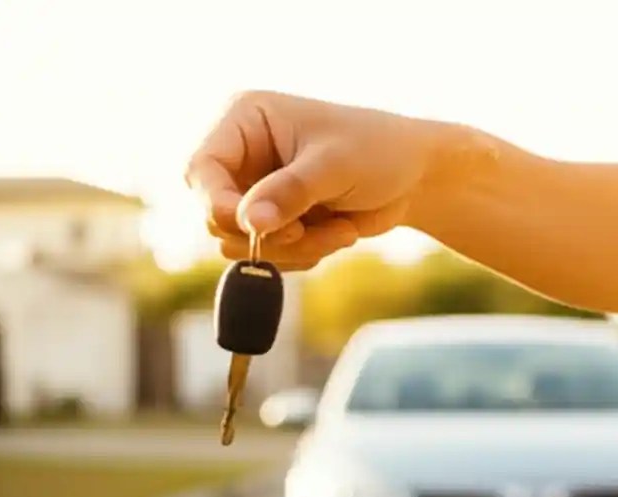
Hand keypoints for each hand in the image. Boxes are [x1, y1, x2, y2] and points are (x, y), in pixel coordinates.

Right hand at [184, 91, 444, 269]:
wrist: (416, 176)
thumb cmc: (380, 151)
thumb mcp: (335, 166)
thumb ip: (290, 192)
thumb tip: (248, 223)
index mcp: (245, 119)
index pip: (201, 168)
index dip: (217, 204)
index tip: (253, 227)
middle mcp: (242, 154)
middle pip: (215, 215)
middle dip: (267, 233)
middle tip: (307, 230)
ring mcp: (256, 191)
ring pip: (242, 244)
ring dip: (292, 248)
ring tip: (340, 230)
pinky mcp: (275, 221)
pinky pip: (268, 257)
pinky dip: (303, 255)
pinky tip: (339, 233)